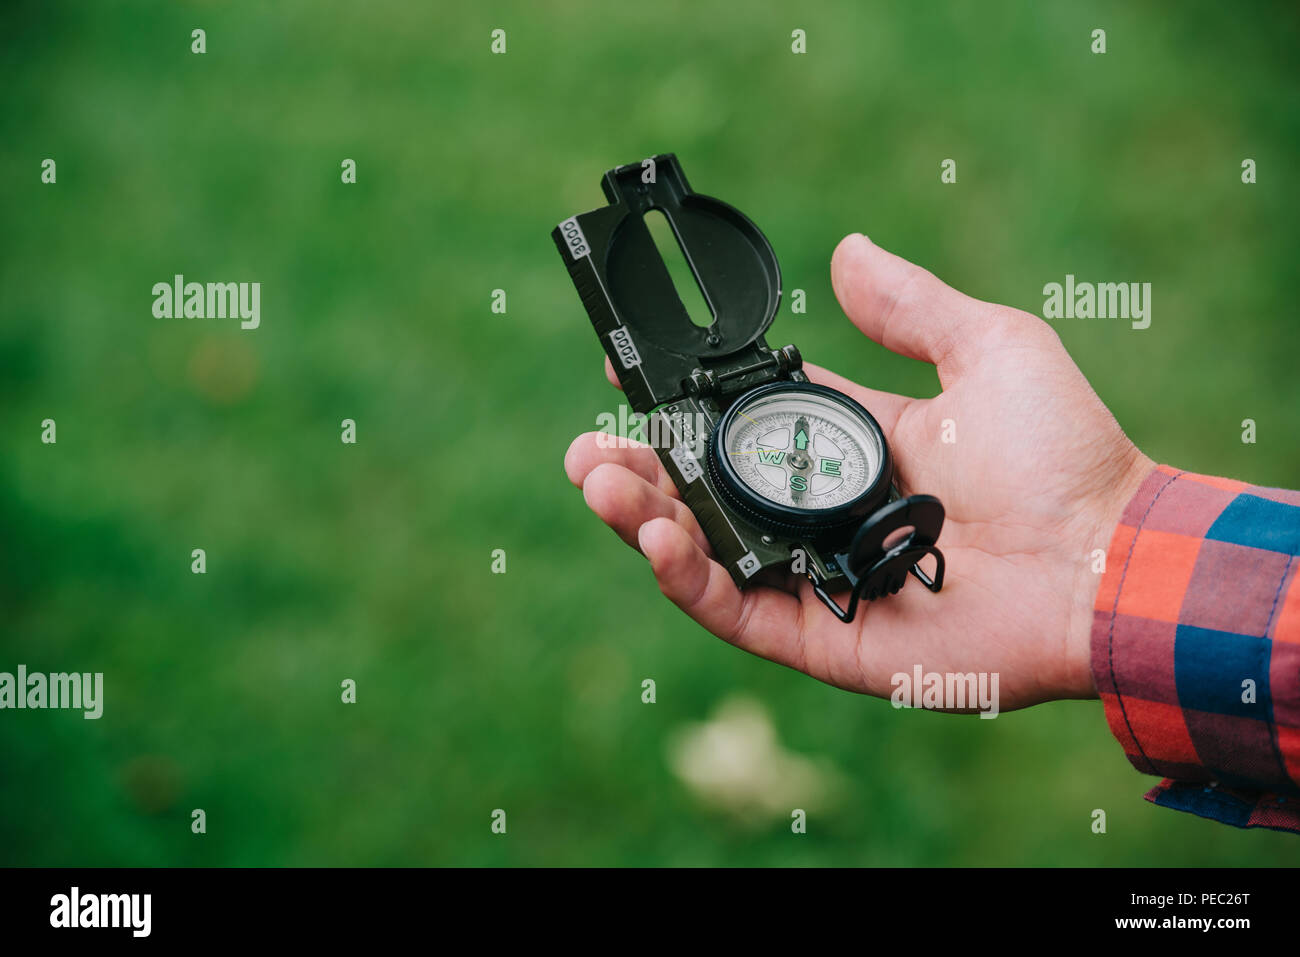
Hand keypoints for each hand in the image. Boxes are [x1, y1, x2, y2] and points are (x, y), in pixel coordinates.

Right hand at [564, 233, 1152, 709]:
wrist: (1107, 561)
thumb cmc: (1063, 457)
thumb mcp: (989, 350)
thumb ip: (910, 307)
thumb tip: (844, 249)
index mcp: (853, 448)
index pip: (743, 424)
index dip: (683, 403)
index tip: (626, 371)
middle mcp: (824, 515)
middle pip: (706, 493)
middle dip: (640, 469)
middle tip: (588, 447)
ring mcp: (816, 580)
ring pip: (705, 553)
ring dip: (641, 519)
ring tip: (596, 481)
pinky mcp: (820, 640)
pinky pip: (736, 611)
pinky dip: (686, 578)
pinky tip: (654, 534)